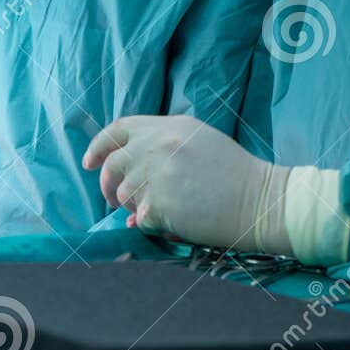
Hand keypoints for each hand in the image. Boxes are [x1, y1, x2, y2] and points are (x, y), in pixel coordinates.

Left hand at [82, 115, 291, 254]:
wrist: (260, 200)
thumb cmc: (234, 174)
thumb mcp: (198, 142)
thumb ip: (161, 147)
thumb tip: (126, 175)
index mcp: (169, 126)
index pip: (119, 129)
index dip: (98, 146)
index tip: (89, 162)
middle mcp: (159, 145)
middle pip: (112, 164)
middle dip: (106, 185)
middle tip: (113, 199)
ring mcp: (157, 175)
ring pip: (123, 194)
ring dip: (134, 206)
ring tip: (160, 208)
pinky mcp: (160, 204)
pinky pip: (139, 218)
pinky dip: (150, 224)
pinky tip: (171, 221)